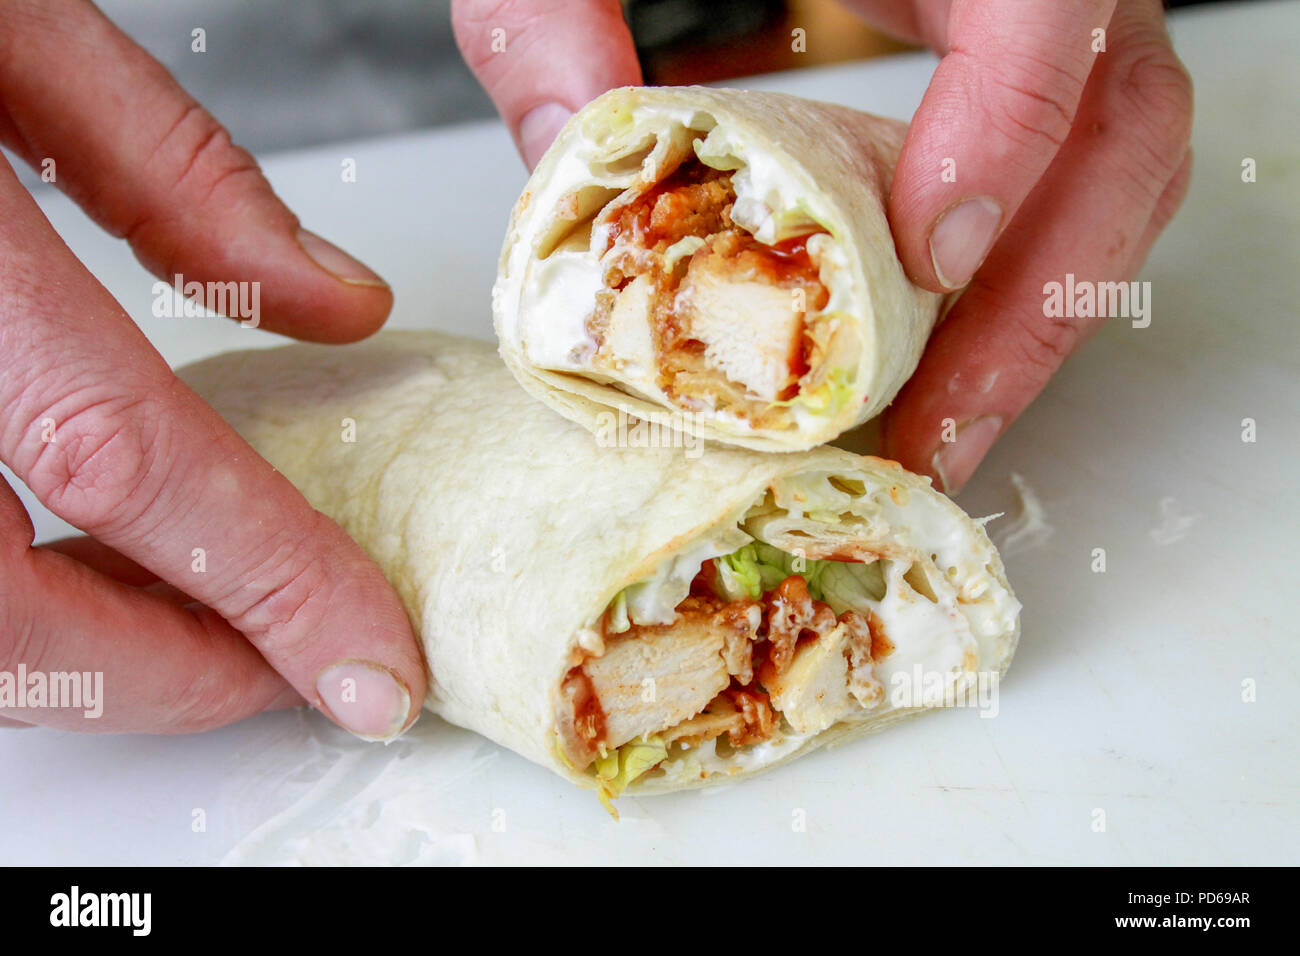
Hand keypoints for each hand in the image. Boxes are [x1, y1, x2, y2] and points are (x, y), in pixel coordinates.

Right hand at [0, 1, 425, 734]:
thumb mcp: (13, 19)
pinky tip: (57, 562)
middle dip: (162, 672)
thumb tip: (331, 304)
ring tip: (179, 614)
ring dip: (72, 653)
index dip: (267, 586)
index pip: (121, 459)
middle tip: (276, 663)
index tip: (367, 662)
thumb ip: (179, 175)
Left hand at [454, 0, 1192, 492]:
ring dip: (1040, 316)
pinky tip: (945, 363)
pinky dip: (1023, 285)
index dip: (1009, 127)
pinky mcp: (1029, 69)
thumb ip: (551, 7)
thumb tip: (563, 152)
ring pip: (1119, 167)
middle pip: (1119, 120)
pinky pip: (1075, 182)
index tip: (928, 257)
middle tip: (941, 422)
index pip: (1044, 2)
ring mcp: (1051, 17)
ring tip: (944, 429)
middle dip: (1039, 296)